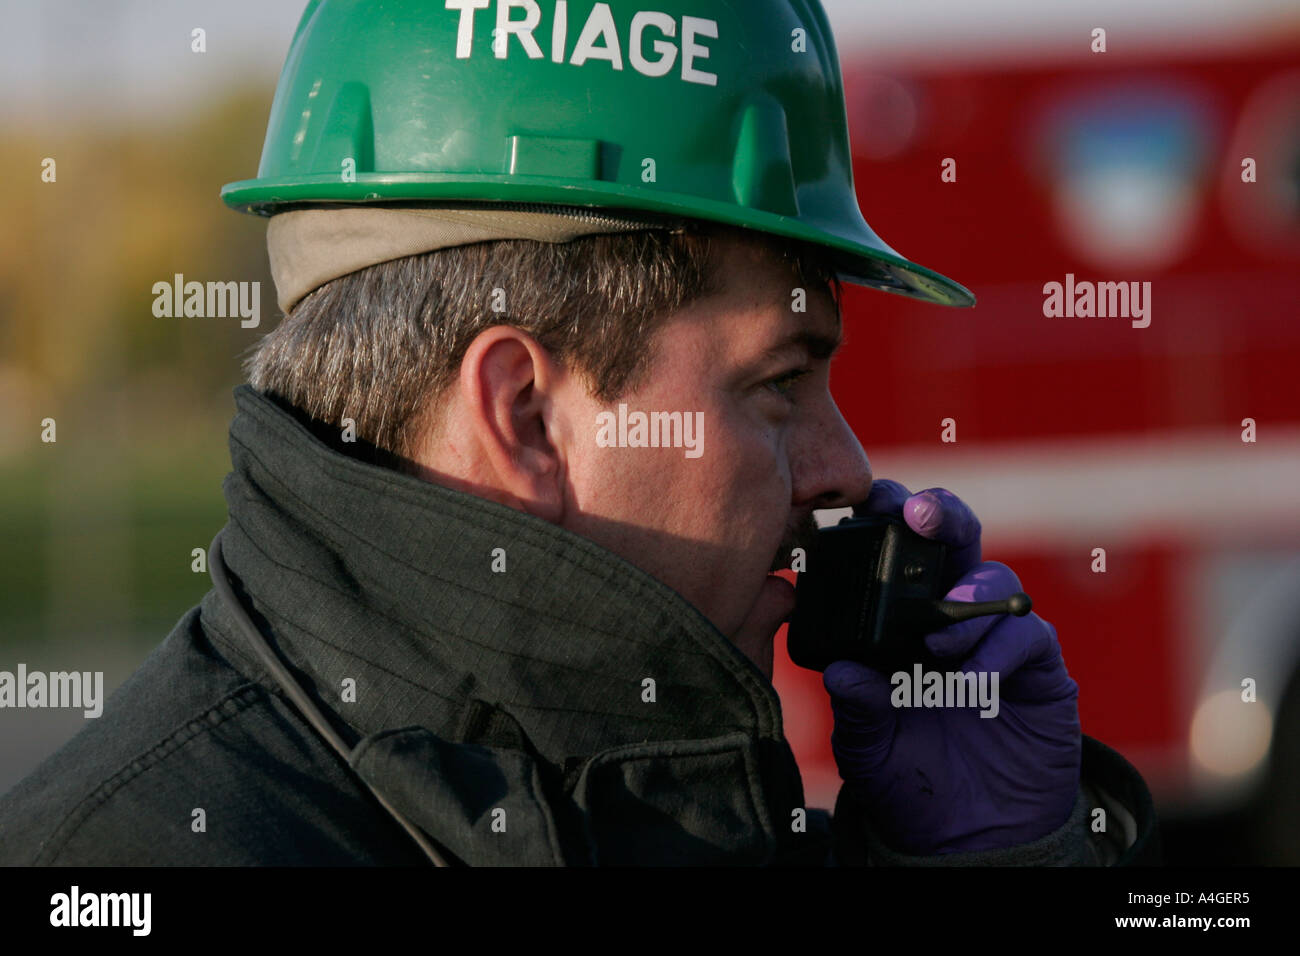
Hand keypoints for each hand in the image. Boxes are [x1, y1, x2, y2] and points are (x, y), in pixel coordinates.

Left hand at [824, 480, 1080, 854]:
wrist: (969, 835)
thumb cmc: (909, 777)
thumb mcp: (865, 745)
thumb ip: (854, 707)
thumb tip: (839, 669)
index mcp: (899, 617)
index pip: (894, 552)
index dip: (883, 517)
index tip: (865, 500)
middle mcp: (949, 613)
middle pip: (954, 538)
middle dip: (939, 514)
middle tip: (918, 515)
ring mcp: (996, 636)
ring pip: (994, 579)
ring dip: (966, 597)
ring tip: (938, 638)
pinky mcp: (1040, 667)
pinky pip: (1028, 635)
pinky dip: (999, 649)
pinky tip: (971, 681)